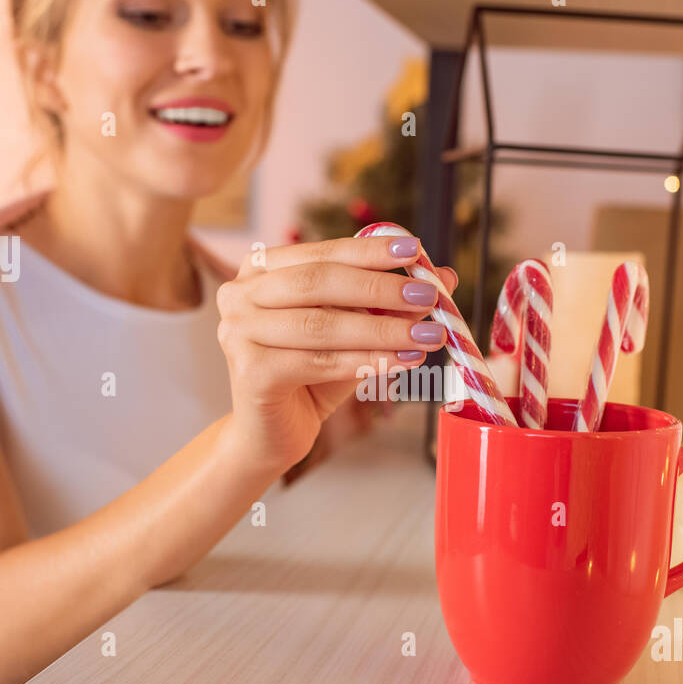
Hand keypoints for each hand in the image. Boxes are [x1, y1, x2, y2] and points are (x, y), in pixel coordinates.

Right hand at [215, 234, 458, 471]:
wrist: (273, 434)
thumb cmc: (311, 376)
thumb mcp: (355, 332)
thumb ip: (389, 303)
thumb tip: (444, 276)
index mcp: (260, 271)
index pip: (322, 253)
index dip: (369, 250)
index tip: (415, 250)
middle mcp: (240, 295)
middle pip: (319, 282)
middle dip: (380, 288)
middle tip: (428, 296)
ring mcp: (238, 332)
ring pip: (322, 325)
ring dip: (382, 328)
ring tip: (427, 334)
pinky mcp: (250, 371)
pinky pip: (319, 362)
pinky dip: (366, 360)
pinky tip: (404, 361)